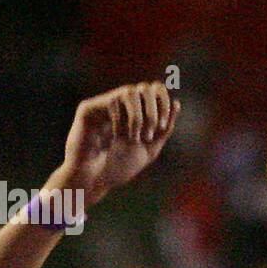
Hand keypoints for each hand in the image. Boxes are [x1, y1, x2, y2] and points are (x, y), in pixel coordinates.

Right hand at [58, 82, 180, 205]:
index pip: (156, 90)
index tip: (162, 128)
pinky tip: (116, 136)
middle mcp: (122, 104)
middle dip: (153, 111)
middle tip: (149, 135)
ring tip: (134, 138)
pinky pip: (112, 101)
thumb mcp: (150, 148)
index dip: (164, 104)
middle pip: (146, 87)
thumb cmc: (120, 167)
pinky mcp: (89, 108)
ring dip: (138, 117)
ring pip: (130, 91)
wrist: (95, 180)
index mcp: (138, 112)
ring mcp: (105, 104)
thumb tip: (177, 103)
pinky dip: (120, 120)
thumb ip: (164, 128)